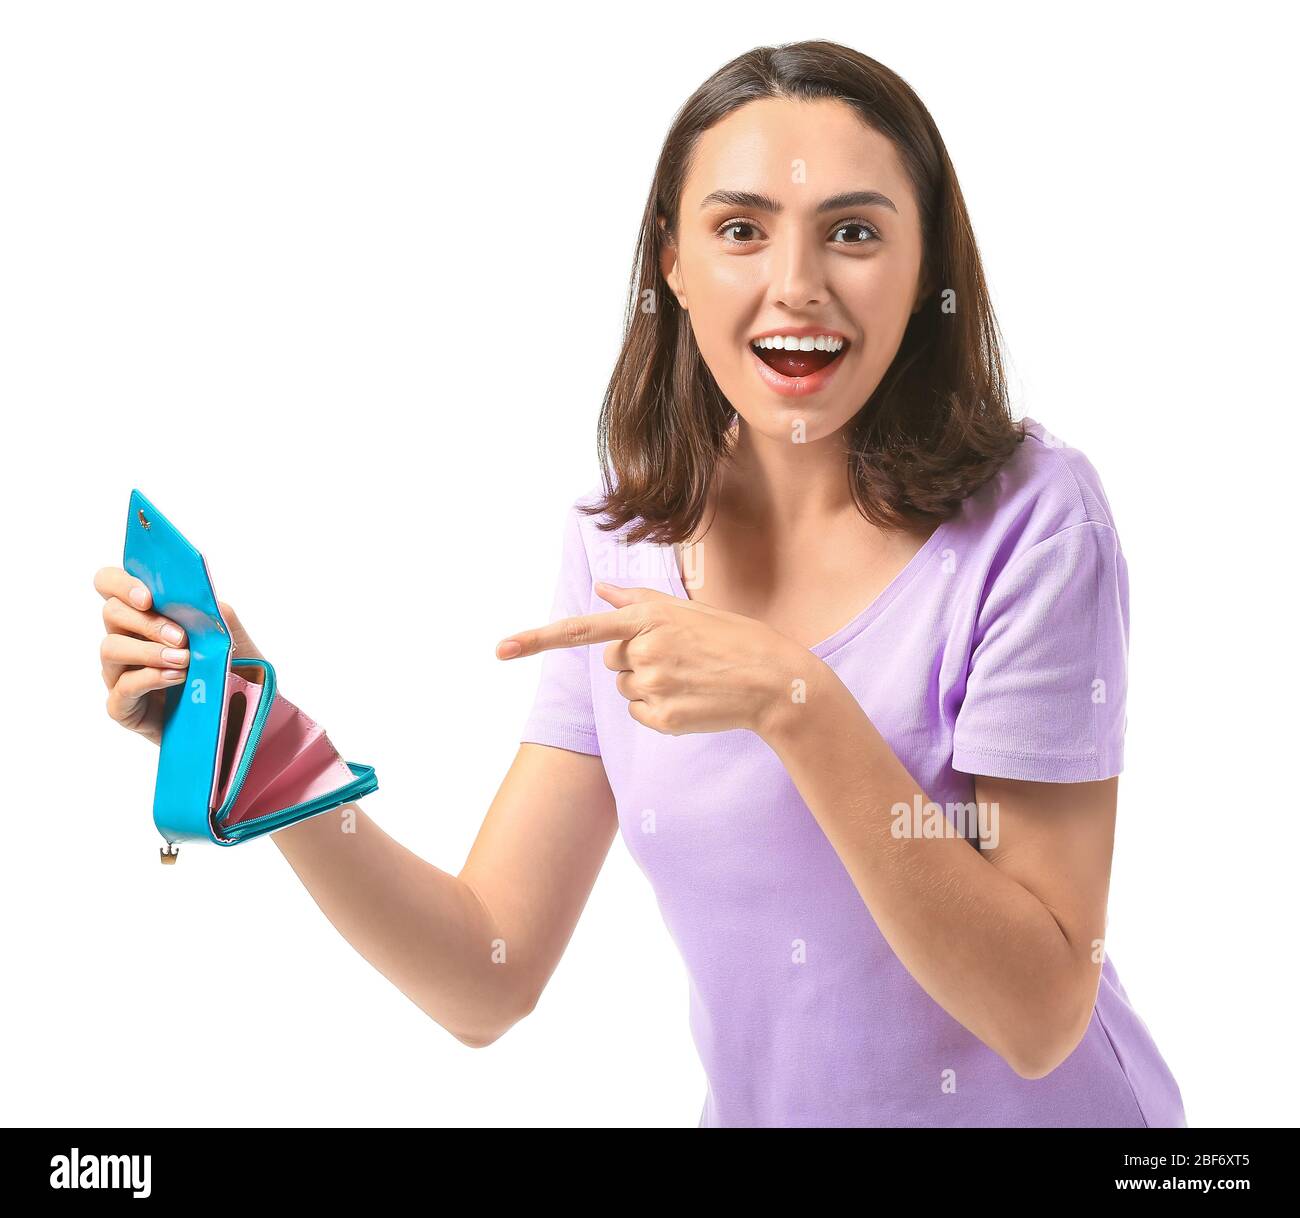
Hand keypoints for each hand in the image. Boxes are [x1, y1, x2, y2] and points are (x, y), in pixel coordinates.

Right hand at [94, 566, 263, 745]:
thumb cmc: (231, 671)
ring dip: (148, 651)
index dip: (121, 584)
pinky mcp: (123, 706)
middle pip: (111, 613)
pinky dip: (150, 679)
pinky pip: (122, 687)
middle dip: (146, 622)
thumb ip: (215, 614)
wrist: (240, 717)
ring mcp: (121, 674)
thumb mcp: (232, 637)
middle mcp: (127, 639)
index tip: (148, 597)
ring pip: (110, 649)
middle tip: (181, 637)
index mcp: (147, 614)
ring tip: (184, 660)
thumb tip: (201, 596)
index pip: (111, 584)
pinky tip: (176, 678)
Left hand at [495, 579, 821, 738]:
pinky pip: (640, 716)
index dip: (536, 640)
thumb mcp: (686, 609)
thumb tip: (599, 585)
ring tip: (689, 678)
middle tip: (680, 658)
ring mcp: (653, 687)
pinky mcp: (663, 719)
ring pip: (625, 690)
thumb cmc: (732, 638)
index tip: (499, 651)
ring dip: (649, 686)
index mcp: (647, 618)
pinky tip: (691, 701)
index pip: (581, 630)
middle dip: (636, 660)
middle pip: (611, 663)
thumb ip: (637, 599)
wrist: (774, 681)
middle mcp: (644, 651)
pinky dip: (659, 712)